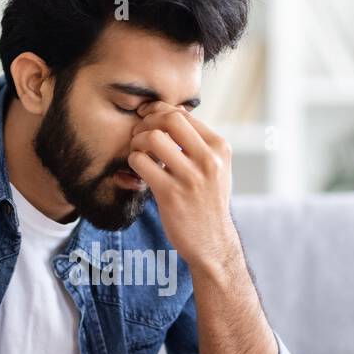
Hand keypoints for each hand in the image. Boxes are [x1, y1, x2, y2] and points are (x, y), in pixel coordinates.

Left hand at [127, 101, 238, 272]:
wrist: (213, 242)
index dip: (158, 111)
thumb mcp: (216, 168)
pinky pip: (142, 163)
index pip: (183, 115)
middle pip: (169, 120)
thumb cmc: (208, 202)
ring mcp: (190, 177)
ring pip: (153, 139)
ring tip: (138, 153)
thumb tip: (173, 113)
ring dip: (138, 142)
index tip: (146, 118)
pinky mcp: (171, 194)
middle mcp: (208, 160)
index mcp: (220, 148)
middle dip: (147, 122)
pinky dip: (134, 162)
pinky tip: (138, 171)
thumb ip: (199, 143)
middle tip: (139, 135)